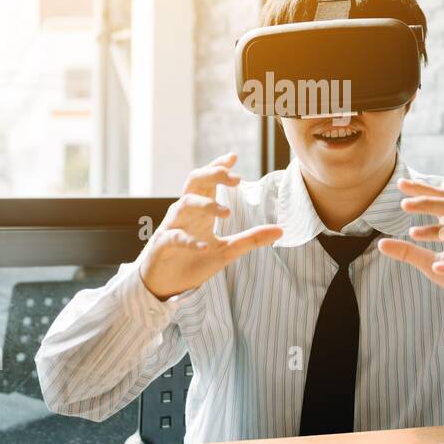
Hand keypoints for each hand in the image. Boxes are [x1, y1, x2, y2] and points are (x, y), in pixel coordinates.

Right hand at [138, 153, 282, 299]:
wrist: (165, 285)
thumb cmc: (193, 262)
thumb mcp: (226, 251)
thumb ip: (250, 239)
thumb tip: (281, 230)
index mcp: (199, 211)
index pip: (207, 180)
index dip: (218, 167)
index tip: (233, 157)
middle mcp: (185, 213)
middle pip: (194, 182)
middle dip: (213, 174)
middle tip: (236, 179)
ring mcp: (172, 227)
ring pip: (184, 203)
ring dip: (206, 204)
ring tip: (227, 212)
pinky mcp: (163, 245)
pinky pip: (174, 236)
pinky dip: (189, 240)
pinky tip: (204, 245)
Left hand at [378, 178, 443, 308]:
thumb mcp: (432, 264)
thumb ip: (409, 253)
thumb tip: (380, 244)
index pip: (442, 201)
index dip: (423, 191)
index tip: (400, 183)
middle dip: (429, 203)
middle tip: (404, 204)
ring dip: (436, 231)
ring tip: (412, 233)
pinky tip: (437, 268)